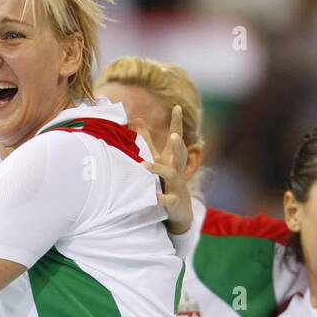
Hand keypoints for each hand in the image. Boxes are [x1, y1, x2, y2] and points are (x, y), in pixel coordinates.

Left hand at [134, 106, 191, 233]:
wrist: (180, 209)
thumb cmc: (165, 179)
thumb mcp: (157, 159)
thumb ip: (147, 141)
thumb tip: (137, 119)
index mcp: (173, 157)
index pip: (177, 136)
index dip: (177, 122)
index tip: (178, 107)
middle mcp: (177, 168)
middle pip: (180, 154)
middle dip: (177, 145)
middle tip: (174, 136)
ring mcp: (177, 185)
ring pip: (171, 175)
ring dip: (159, 169)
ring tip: (145, 165)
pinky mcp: (174, 201)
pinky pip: (168, 199)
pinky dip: (161, 198)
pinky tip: (154, 196)